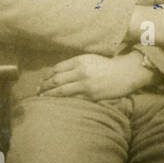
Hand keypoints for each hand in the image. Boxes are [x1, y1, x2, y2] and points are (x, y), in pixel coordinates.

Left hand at [38, 52, 152, 100]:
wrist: (126, 73)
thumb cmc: (108, 65)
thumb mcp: (91, 59)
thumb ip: (75, 64)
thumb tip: (58, 73)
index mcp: (80, 60)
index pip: (57, 69)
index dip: (47, 76)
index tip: (41, 81)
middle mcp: (81, 72)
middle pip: (56, 80)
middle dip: (44, 86)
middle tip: (37, 91)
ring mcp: (85, 84)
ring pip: (61, 91)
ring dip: (49, 95)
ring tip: (42, 98)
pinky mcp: (91, 95)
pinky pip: (72, 99)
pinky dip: (62, 101)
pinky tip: (57, 103)